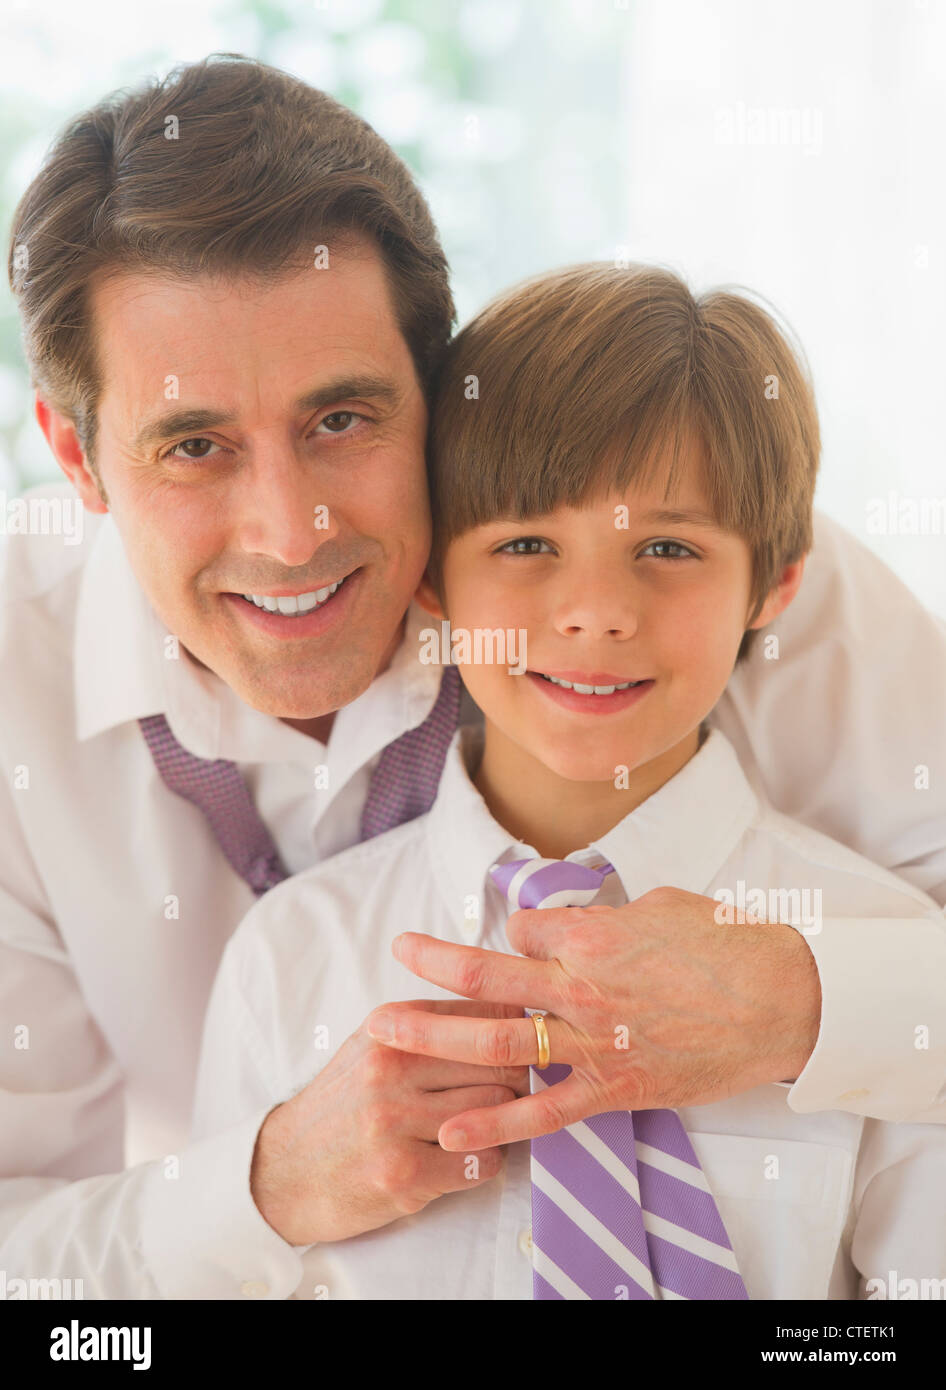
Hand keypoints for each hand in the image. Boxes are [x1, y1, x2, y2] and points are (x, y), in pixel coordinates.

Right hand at [250, 997, 529, 1245]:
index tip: (520, 1046)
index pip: (486, 1014)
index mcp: (390, 1029)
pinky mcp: (404, 1176)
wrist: (284, 1172)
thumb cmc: (342, 1105)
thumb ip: (428, 1026)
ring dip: (501, 1125)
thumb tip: (506, 1010)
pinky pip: (481, 1163)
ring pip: (496, 1113)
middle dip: (517, 1080)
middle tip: (512, 1092)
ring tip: (485, 1126)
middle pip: (501, 1063)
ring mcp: (396, 1123)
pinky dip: (483, 1162)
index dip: (514, 1033)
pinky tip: (463, 1158)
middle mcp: (391, 1069)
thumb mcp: (373, 1045)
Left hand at [365, 887, 821, 1150]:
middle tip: (395, 956)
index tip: (518, 942)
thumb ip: (608, 915)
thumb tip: (578, 920)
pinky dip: (495, 1123)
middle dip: (431, 966)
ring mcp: (594, 1039)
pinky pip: (544, 1110)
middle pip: (486, 973)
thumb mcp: (664, 905)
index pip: (522, 928)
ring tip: (382, 1033)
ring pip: (497, 1038)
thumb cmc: (731, 944)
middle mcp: (580, 982)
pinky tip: (450, 1130)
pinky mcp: (615, 1087)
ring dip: (433, 1034)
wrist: (785, 999)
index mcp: (592, 931)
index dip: (514, 933)